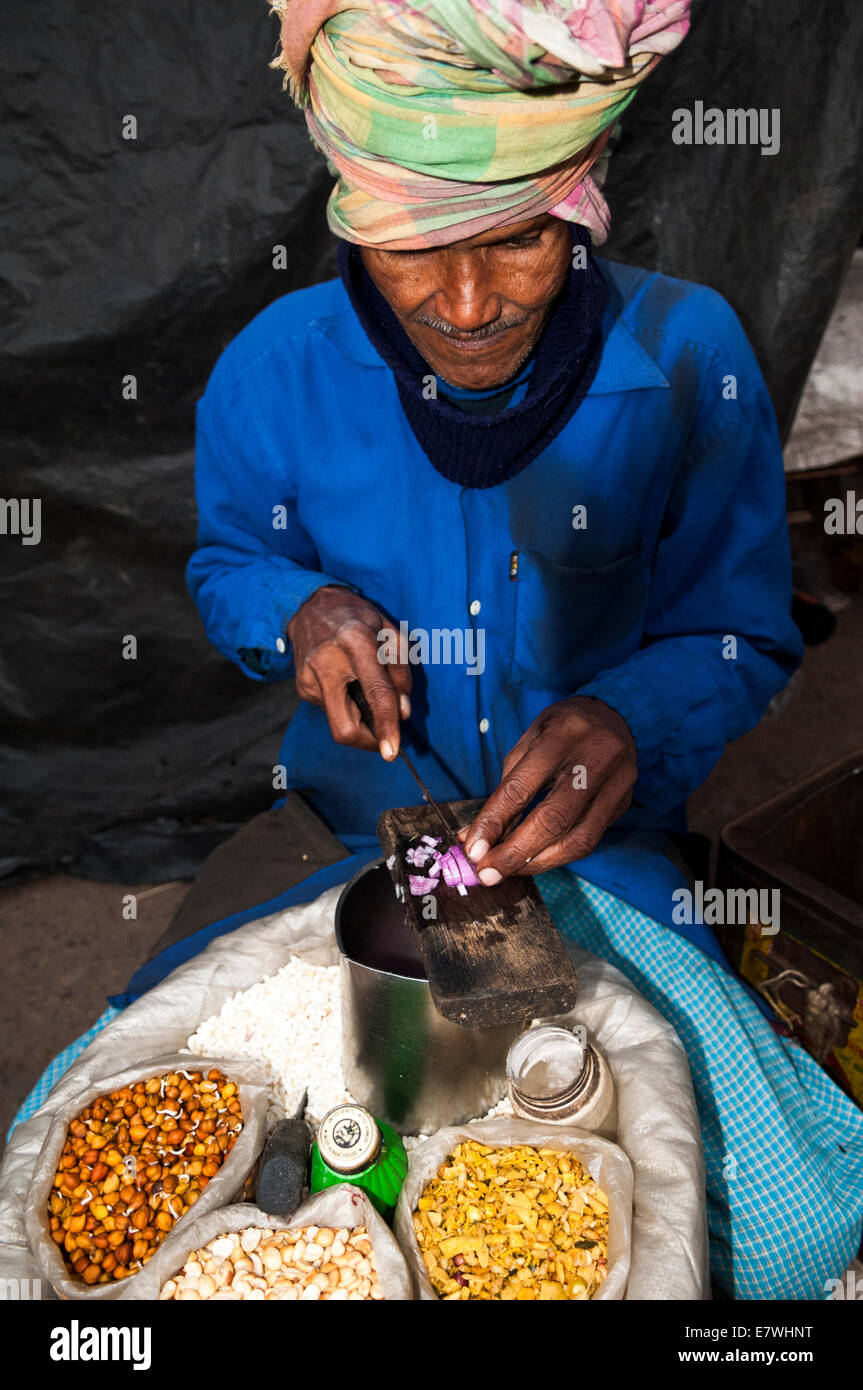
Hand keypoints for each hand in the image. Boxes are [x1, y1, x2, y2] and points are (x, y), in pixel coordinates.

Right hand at [286, 586, 410, 758]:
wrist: (309, 605)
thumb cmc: (358, 617)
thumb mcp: (391, 632)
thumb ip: (402, 672)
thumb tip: (403, 713)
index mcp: (355, 641)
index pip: (375, 692)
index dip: (386, 726)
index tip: (392, 753)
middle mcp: (327, 662)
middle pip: (344, 726)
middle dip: (367, 741)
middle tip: (385, 736)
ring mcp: (309, 678)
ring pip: (339, 722)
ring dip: (359, 718)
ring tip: (363, 689)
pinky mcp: (301, 687)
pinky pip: (332, 710)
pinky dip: (346, 705)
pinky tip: (346, 682)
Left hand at [459, 697, 636, 881]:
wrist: (614, 715)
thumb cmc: (562, 729)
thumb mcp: (530, 741)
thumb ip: (507, 787)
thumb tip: (477, 836)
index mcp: (563, 734)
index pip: (522, 786)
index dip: (494, 821)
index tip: (473, 849)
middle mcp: (596, 758)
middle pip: (554, 818)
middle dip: (516, 852)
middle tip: (488, 873)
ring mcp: (617, 782)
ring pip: (578, 839)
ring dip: (538, 863)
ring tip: (509, 870)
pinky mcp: (624, 802)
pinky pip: (590, 839)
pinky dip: (559, 855)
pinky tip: (536, 859)